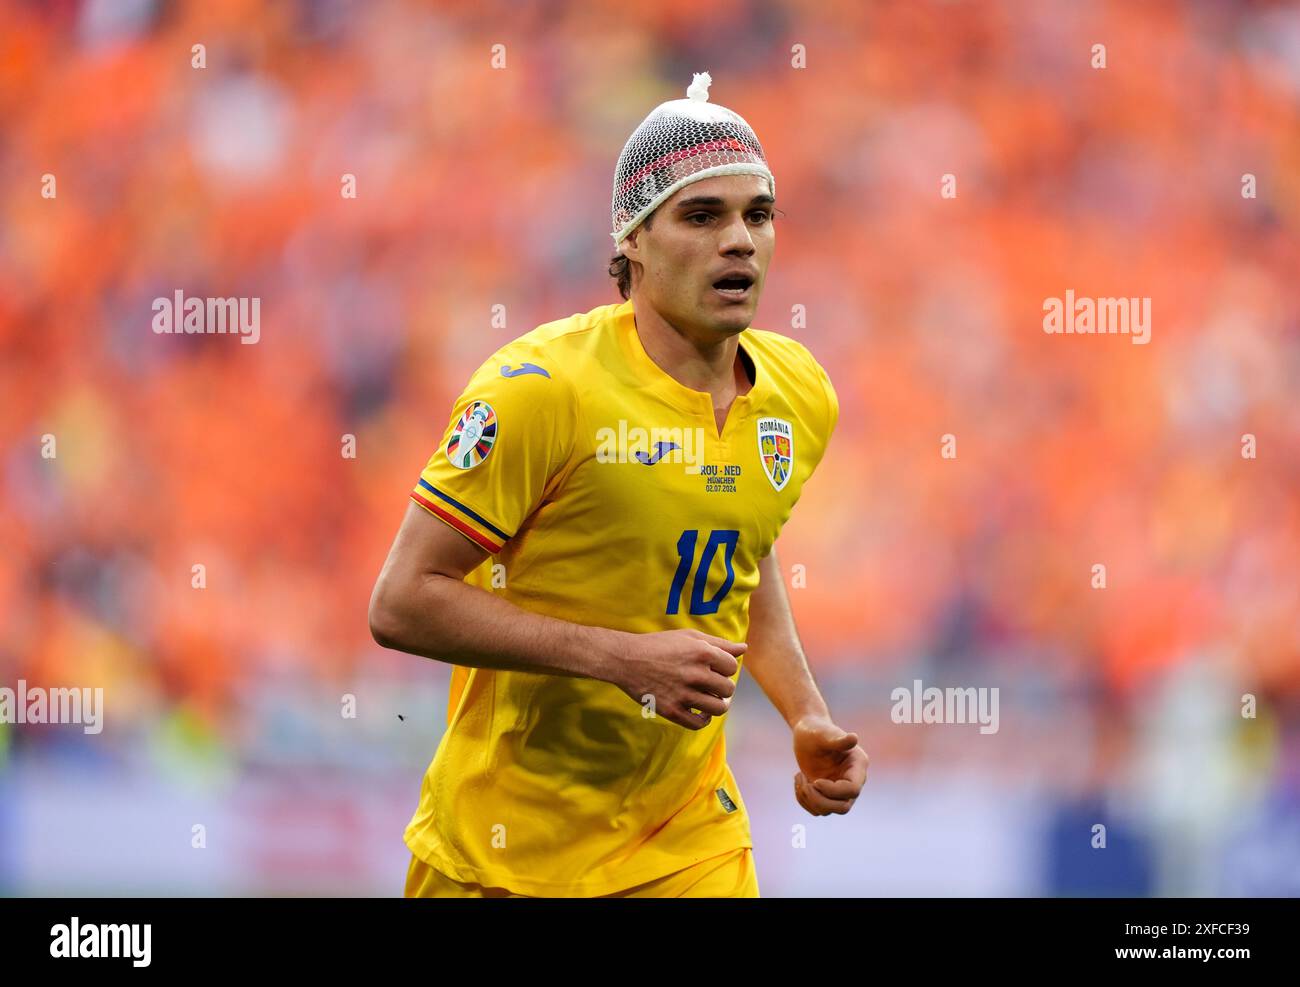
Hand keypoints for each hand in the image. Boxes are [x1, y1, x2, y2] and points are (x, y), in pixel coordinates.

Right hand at [610, 629, 745, 729]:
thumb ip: (719, 643)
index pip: (732, 667)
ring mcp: (683, 694)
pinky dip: (704, 719)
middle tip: (711, 684)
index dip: (726, 668)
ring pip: (718, 708)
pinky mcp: (671, 710)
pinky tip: (700, 711)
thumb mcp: (689, 637)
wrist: (626, 659)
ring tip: (709, 698)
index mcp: (702, 653)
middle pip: (728, 689)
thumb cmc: (659, 645)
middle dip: (722, 687)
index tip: (715, 668)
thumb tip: (743, 648)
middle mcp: (695, 674)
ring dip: (717, 704)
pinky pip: (699, 723)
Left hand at [792, 715, 867, 815]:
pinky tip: (799, 780)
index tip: (815, 780)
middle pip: (843, 807)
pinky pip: (816, 809)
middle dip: (820, 800)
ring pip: (828, 811)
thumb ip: (838, 740)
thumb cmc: (817, 730)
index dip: (833, 790)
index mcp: (858, 766)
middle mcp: (852, 781)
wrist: (808, 733)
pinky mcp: (826, 795)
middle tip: (805, 783)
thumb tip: (854, 738)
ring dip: (808, 798)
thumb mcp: (825, 734)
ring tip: (799, 776)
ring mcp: (839, 790)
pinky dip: (803, 800)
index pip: (852, 790)